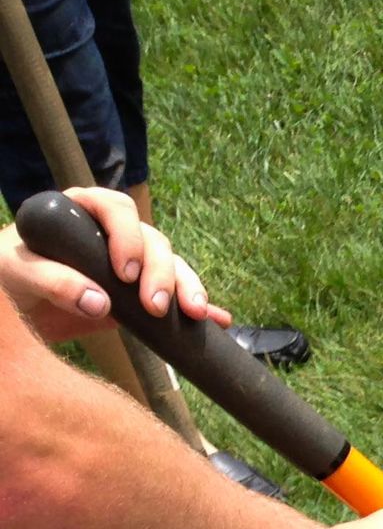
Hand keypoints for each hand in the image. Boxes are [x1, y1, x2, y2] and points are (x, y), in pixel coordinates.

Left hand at [0, 186, 230, 342]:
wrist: (15, 312)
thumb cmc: (6, 280)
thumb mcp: (14, 274)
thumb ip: (50, 280)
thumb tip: (99, 300)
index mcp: (79, 214)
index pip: (114, 209)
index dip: (126, 237)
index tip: (125, 273)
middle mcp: (111, 235)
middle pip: (152, 240)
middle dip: (161, 272)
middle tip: (154, 305)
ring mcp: (131, 266)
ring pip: (171, 266)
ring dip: (186, 288)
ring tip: (193, 314)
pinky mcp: (140, 296)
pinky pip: (176, 297)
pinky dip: (199, 307)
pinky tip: (217, 319)